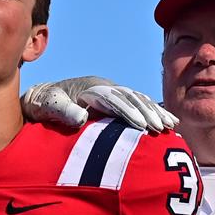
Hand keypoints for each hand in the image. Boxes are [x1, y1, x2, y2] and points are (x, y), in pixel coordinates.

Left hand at [22, 77, 177, 133]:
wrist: (43, 96)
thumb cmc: (46, 104)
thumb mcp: (50, 107)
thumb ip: (63, 111)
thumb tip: (80, 117)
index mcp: (91, 88)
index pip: (114, 100)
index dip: (129, 112)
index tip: (142, 126)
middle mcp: (105, 86)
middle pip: (131, 98)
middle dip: (148, 113)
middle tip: (162, 128)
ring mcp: (111, 90)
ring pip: (138, 99)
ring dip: (155, 112)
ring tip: (171, 125)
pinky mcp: (115, 97)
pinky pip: (139, 102)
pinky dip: (154, 110)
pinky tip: (168, 121)